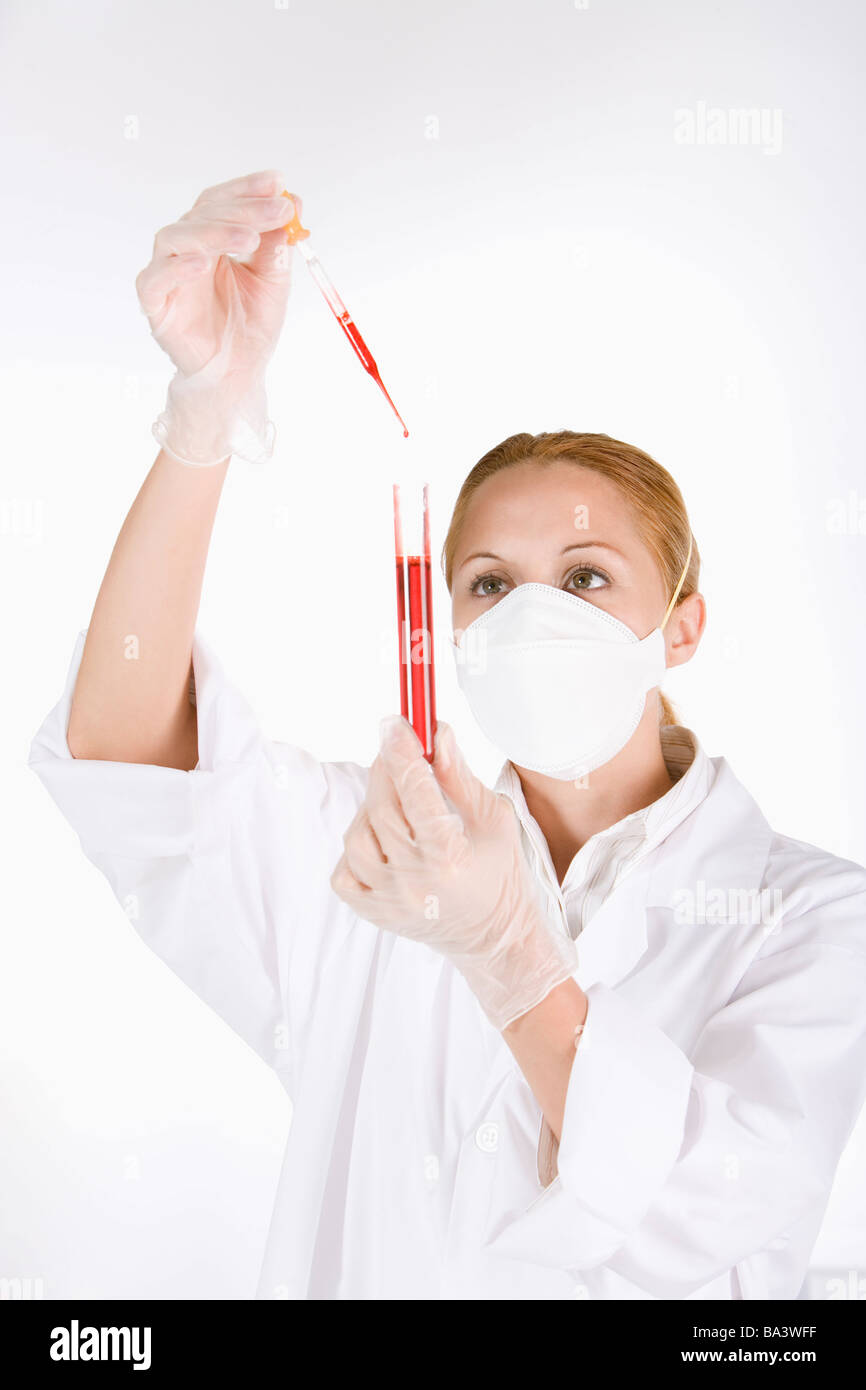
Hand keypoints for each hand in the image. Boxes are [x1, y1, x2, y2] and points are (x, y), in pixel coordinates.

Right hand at [135, 169, 300, 466]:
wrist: (238, 375)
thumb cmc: (250, 327)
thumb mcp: (272, 282)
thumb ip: (276, 245)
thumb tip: (292, 203)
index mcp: (213, 239)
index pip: (224, 202)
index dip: (248, 189)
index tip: (278, 182)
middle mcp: (187, 249)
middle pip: (203, 213)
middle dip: (242, 209)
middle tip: (276, 210)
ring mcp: (168, 274)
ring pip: (177, 237)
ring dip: (213, 232)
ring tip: (247, 238)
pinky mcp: (155, 304)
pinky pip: (156, 278)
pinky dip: (176, 267)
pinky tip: (201, 262)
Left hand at [330, 716, 578, 1030]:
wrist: (494, 937)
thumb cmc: (499, 872)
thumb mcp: (491, 818)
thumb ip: (458, 775)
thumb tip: (435, 733)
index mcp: (451, 858)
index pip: (416, 793)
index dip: (402, 752)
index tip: (395, 722)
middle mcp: (416, 883)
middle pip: (382, 809)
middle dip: (386, 770)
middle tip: (395, 748)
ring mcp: (390, 903)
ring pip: (358, 837)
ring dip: (372, 810)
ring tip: (397, 804)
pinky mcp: (375, 915)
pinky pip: (344, 871)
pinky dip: (357, 849)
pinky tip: (381, 840)